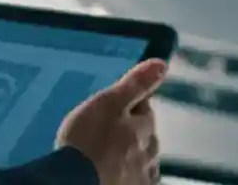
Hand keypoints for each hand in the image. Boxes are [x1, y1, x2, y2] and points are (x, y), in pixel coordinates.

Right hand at [55, 59, 167, 184]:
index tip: (111, 106)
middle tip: (103, 131)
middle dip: (130, 132)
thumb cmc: (88, 141)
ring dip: (128, 156)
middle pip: (144, 137)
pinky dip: (125, 176)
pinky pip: (134, 181)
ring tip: (105, 155)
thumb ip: (135, 84)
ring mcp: (141, 177)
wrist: (76, 181)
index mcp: (145, 128)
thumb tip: (162, 64)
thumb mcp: (108, 103)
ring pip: (141, 161)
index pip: (145, 110)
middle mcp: (150, 154)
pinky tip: (112, 174)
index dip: (128, 105)